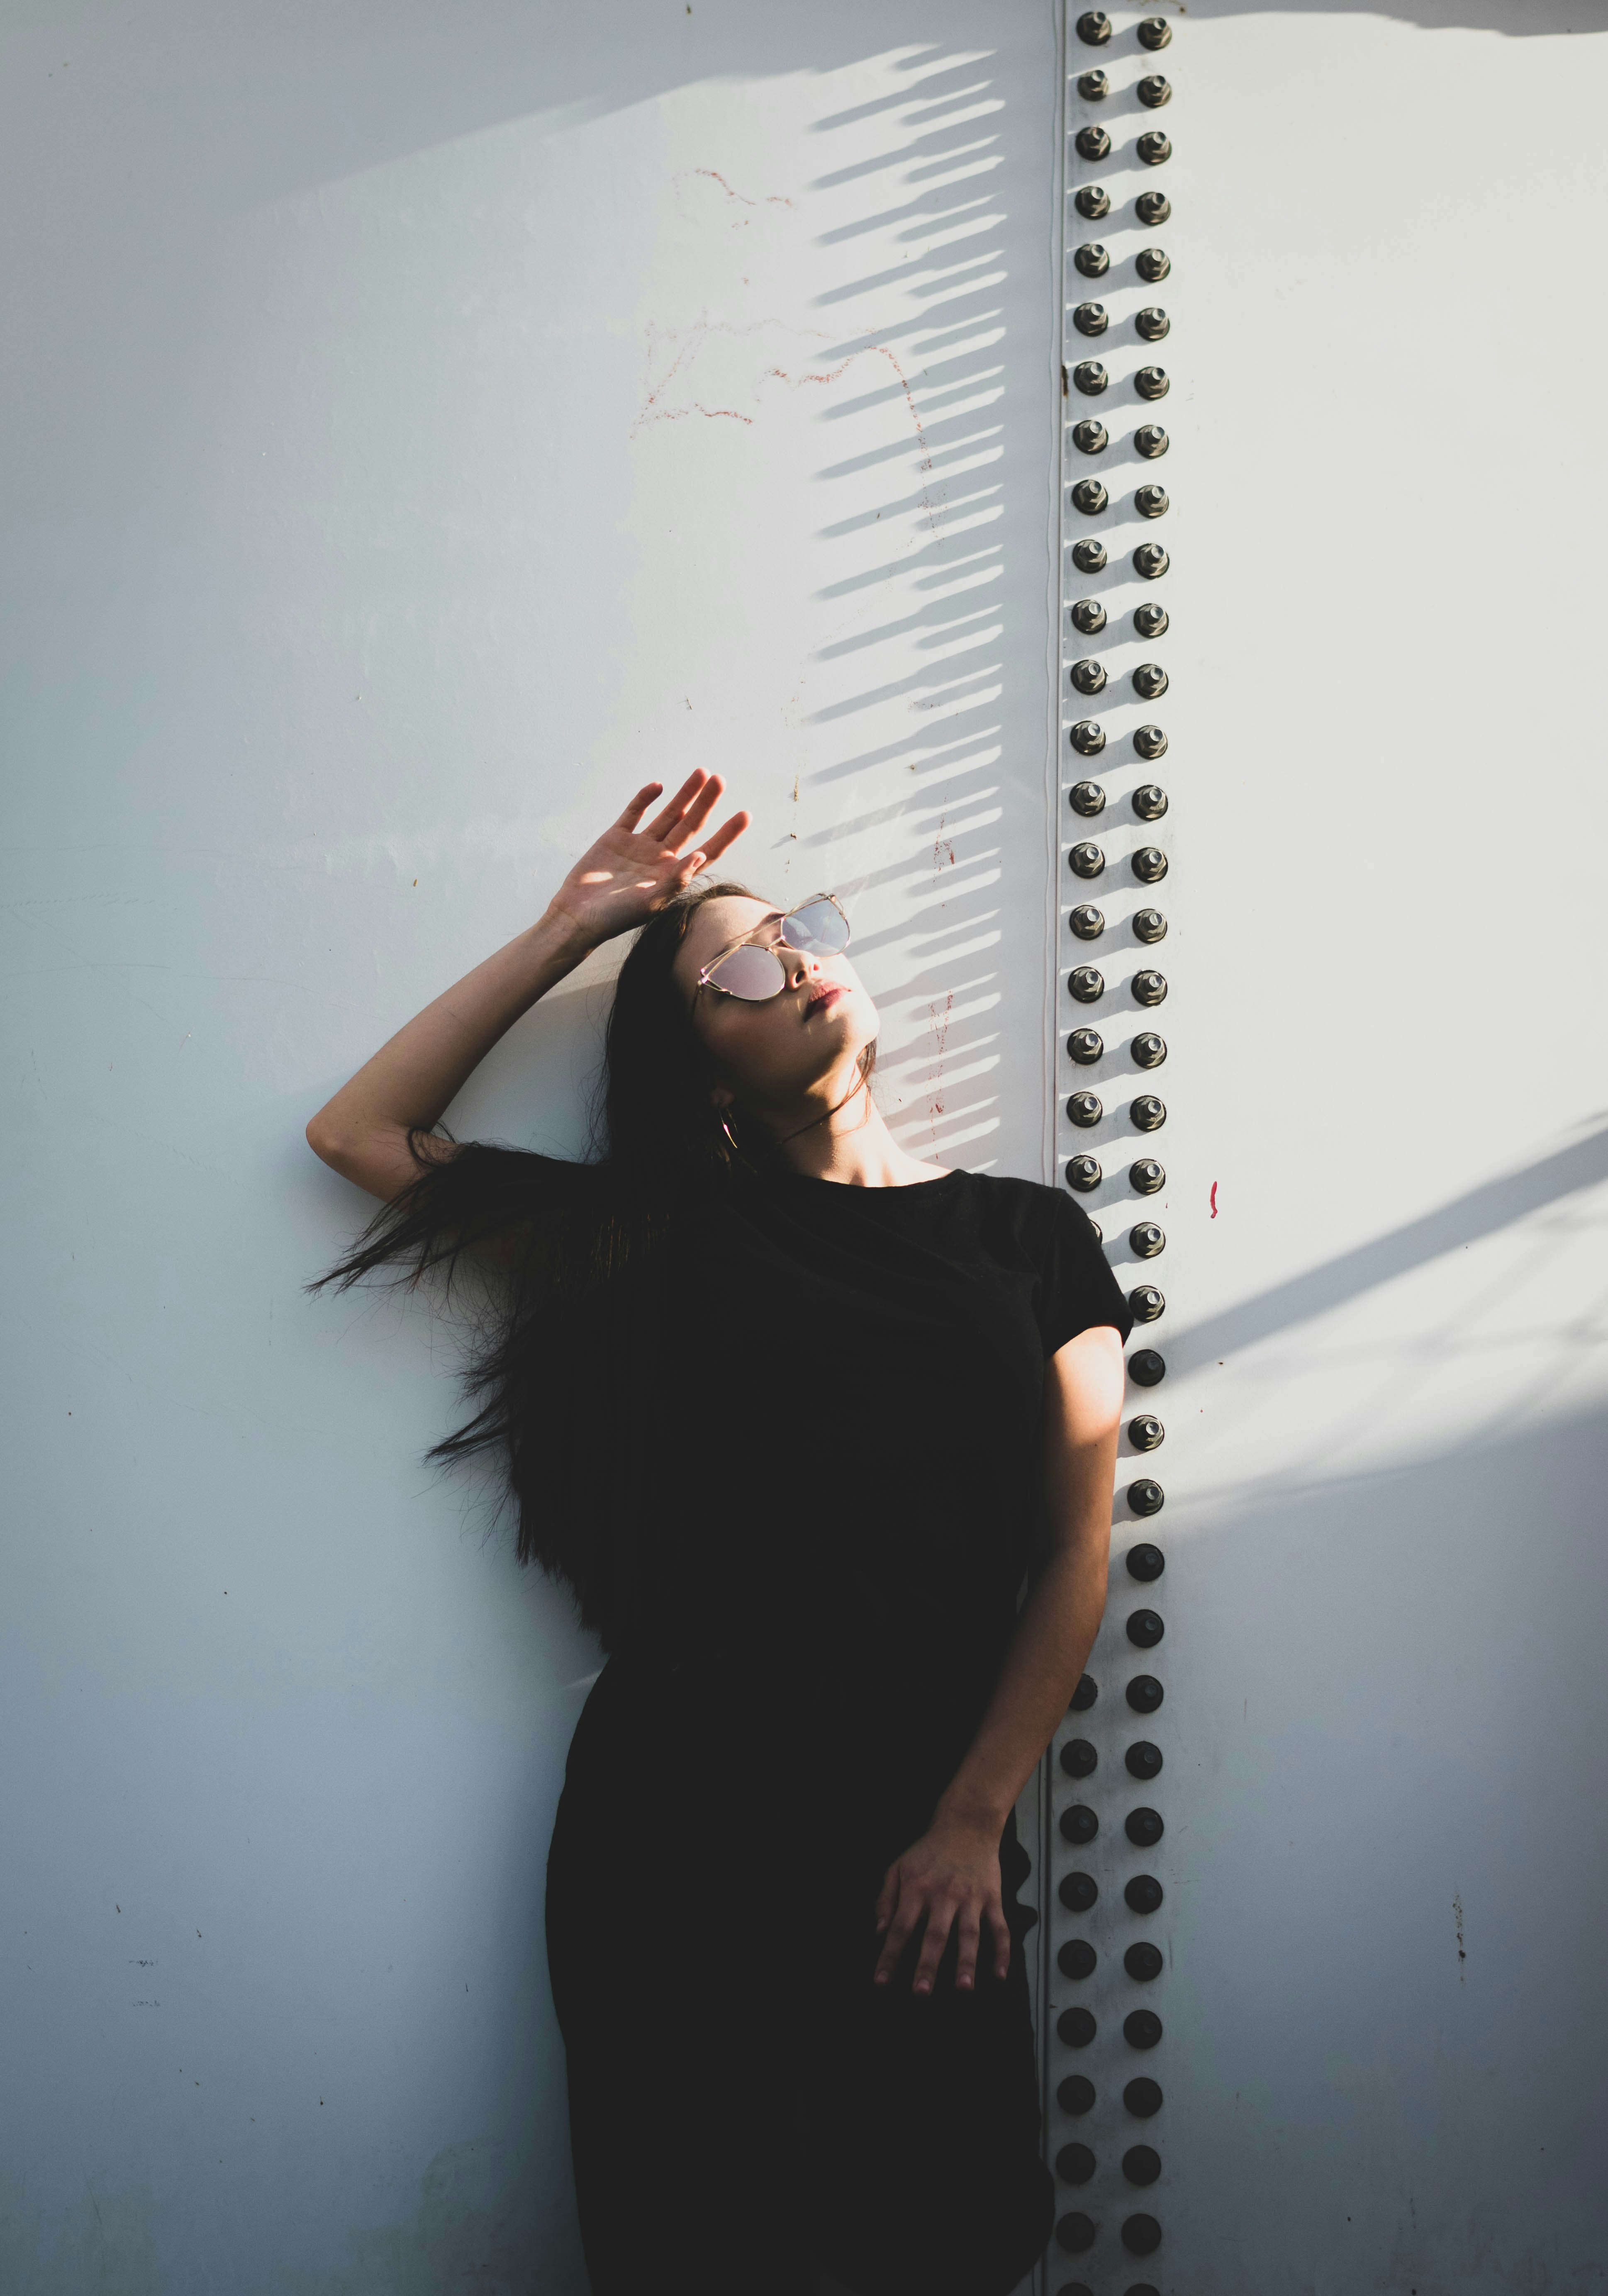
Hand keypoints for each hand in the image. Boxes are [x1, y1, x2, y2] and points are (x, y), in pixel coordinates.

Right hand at [544, 772, 749, 946]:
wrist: (576, 916)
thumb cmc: (615, 917)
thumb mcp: (649, 902)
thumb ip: (675, 880)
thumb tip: (701, 854)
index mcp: (673, 875)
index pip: (708, 850)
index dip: (727, 834)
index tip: (745, 814)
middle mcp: (660, 858)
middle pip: (690, 825)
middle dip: (706, 803)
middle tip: (720, 780)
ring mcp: (639, 846)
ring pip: (668, 814)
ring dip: (684, 795)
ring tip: (701, 773)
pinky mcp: (616, 837)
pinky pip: (634, 813)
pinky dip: (645, 798)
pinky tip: (658, 786)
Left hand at [871, 1816, 1008, 1995]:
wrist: (967, 1824)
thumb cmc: (928, 1851)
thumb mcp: (898, 1867)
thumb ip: (885, 1899)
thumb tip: (879, 1931)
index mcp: (917, 1888)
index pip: (900, 1927)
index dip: (890, 1955)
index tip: (881, 1982)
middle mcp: (943, 1894)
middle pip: (934, 1934)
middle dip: (927, 1965)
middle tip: (921, 1992)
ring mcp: (971, 1897)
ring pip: (969, 1934)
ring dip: (966, 1961)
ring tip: (963, 1988)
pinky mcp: (993, 1897)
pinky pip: (999, 1927)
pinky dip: (1002, 1952)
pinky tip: (1000, 1975)